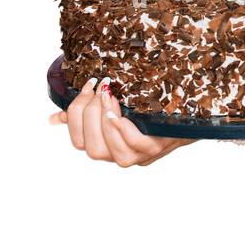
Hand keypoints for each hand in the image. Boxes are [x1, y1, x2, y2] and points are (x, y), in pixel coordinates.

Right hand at [49, 76, 196, 165]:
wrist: (189, 115)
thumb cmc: (150, 112)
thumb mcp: (117, 110)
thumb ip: (87, 114)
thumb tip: (54, 118)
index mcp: (107, 146)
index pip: (77, 142)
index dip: (74, 116)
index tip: (86, 88)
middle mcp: (119, 156)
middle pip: (88, 147)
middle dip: (88, 114)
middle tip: (99, 89)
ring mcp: (137, 156)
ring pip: (105, 150)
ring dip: (101, 120)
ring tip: (109, 96)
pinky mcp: (154, 149)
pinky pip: (132, 145)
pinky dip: (120, 129)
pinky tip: (119, 114)